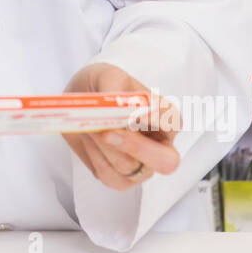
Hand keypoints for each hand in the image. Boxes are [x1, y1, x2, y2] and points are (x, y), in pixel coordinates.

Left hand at [61, 61, 179, 189]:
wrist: (78, 101)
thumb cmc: (102, 86)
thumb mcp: (108, 75)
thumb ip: (115, 86)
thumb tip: (120, 106)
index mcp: (165, 116)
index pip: (172, 123)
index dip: (156, 120)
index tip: (135, 112)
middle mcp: (159, 144)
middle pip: (166, 161)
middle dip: (136, 148)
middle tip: (107, 133)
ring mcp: (141, 164)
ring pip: (129, 167)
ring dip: (104, 147)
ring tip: (89, 127)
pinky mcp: (120, 177)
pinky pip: (111, 176)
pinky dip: (95, 157)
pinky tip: (88, 140)